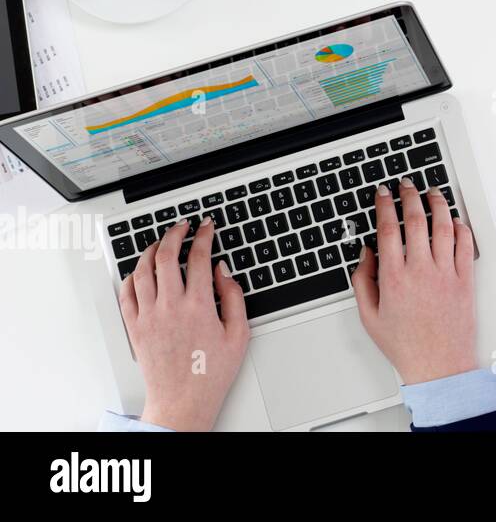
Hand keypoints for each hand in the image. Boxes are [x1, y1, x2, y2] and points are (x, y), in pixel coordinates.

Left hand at [119, 219, 248, 430]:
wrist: (182, 401)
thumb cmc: (210, 372)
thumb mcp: (238, 333)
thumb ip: (234, 297)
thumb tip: (223, 271)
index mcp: (198, 306)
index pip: (198, 257)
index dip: (203, 236)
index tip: (206, 227)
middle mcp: (170, 307)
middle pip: (166, 256)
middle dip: (175, 234)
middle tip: (182, 226)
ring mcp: (148, 316)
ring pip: (142, 271)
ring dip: (151, 250)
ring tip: (159, 242)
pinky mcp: (134, 328)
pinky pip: (126, 294)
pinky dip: (131, 277)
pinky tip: (139, 272)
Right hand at [352, 178, 477, 383]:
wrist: (438, 365)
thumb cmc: (405, 344)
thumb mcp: (369, 316)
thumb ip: (362, 281)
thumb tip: (365, 254)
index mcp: (394, 278)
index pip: (389, 229)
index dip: (385, 206)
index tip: (383, 193)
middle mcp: (421, 271)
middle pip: (417, 220)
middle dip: (410, 196)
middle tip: (407, 185)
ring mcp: (446, 273)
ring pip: (443, 226)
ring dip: (438, 204)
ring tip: (433, 192)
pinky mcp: (465, 280)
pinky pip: (465, 245)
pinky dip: (460, 228)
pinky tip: (454, 220)